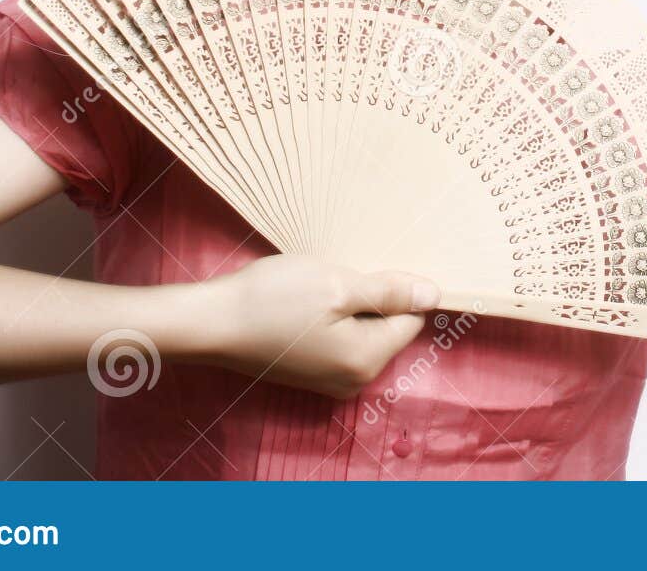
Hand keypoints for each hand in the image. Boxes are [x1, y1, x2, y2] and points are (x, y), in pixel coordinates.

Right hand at [191, 253, 441, 399]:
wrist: (211, 323)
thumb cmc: (274, 300)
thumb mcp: (337, 285)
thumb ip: (389, 293)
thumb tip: (435, 296)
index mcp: (367, 360)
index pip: (411, 319)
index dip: (398, 287)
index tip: (370, 266)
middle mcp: (354, 379)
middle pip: (388, 327)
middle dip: (374, 297)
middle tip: (342, 271)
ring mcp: (330, 380)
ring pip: (363, 331)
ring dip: (351, 304)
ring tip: (321, 284)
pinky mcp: (310, 372)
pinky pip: (340, 339)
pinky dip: (332, 316)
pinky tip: (308, 299)